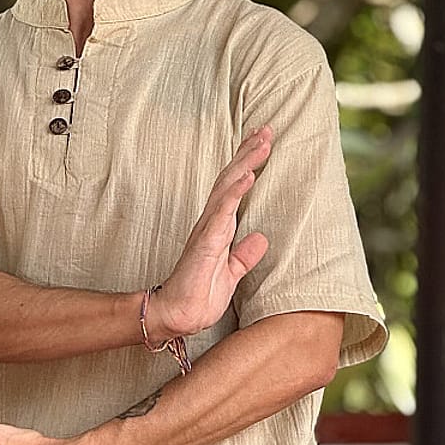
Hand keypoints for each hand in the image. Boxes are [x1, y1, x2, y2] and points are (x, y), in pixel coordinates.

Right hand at [158, 126, 272, 335]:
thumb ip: (244, 254)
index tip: (263, 142)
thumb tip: (260, 237)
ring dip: (245, 164)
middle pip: (231, 179)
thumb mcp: (231, 272)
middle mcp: (212, 223)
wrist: (178, 315)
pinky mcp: (206, 242)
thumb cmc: (199, 295)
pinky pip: (222, 212)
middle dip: (249, 153)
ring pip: (227, 188)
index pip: (234, 188)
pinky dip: (235, 192)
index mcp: (218, 228)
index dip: (248, 164)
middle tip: (266, 129)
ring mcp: (208, 230)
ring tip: (261, 142)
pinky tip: (248, 176)